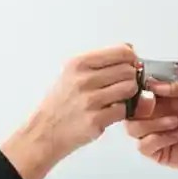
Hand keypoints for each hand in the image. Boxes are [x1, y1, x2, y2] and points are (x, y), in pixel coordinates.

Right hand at [22, 44, 140, 160]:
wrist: (45, 130)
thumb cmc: (61, 102)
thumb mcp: (72, 72)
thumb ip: (100, 60)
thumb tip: (129, 48)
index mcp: (78, 63)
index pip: (121, 51)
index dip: (131, 59)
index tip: (131, 65)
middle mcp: (83, 79)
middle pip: (128, 70)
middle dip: (131, 77)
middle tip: (123, 85)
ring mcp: (89, 100)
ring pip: (130, 88)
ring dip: (129, 94)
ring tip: (118, 98)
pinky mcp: (95, 120)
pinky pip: (124, 110)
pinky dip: (121, 112)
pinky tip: (111, 112)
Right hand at [124, 80, 177, 171]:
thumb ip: (172, 86)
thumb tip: (151, 83)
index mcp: (160, 99)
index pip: (136, 94)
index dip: (135, 92)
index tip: (144, 90)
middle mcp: (154, 116)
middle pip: (128, 113)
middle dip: (139, 108)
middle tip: (153, 104)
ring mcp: (155, 135)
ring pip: (132, 129)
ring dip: (152, 124)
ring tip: (175, 122)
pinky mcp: (158, 153)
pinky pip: (143, 146)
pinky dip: (157, 140)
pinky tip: (175, 137)